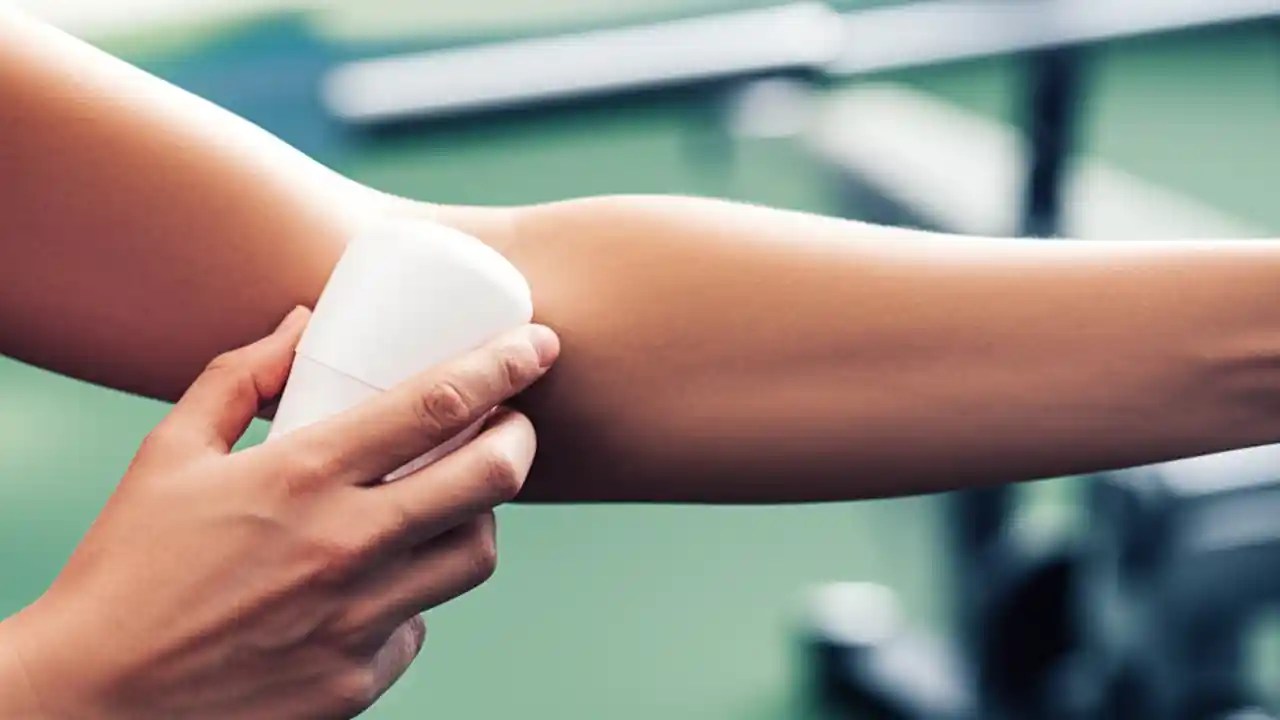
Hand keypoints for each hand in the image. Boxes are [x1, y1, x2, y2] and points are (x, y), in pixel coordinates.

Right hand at [0, 307, 558, 718]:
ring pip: (474, 556)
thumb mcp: (169, 454)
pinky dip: (412, 598)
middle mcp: (346, 547)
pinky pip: (420, 625)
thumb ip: (237, 378)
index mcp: (302, 478)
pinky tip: (380, 585)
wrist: (96, 701)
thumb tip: (300, 324)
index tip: (540, 346)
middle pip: (491, 480)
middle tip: (515, 427)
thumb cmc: (128, 568)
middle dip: (522, 440)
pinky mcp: (358, 681)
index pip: (438, 404)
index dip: (506, 367)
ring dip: (479, 519)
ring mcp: (359, 620)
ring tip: (454, 501)